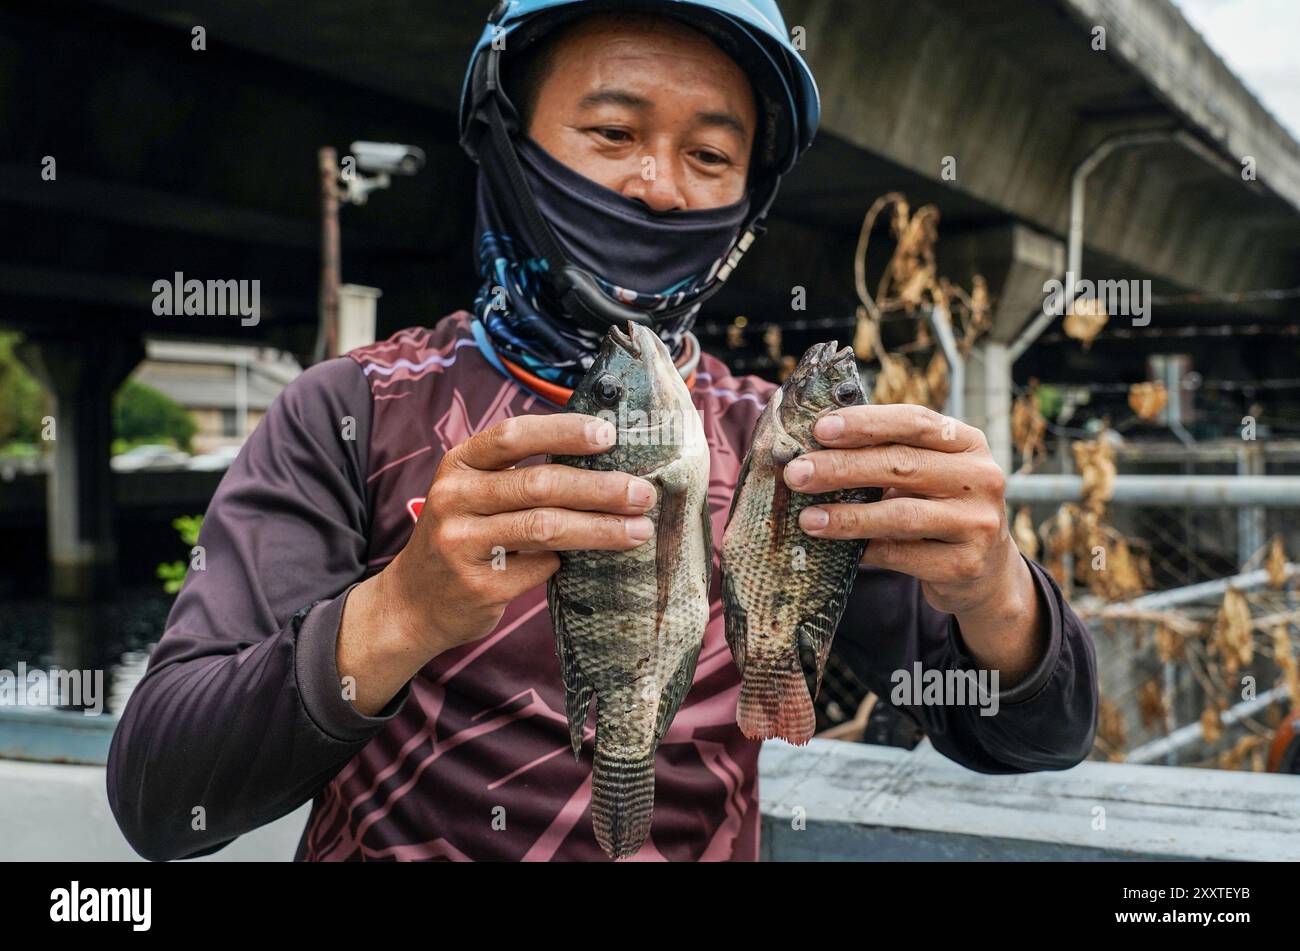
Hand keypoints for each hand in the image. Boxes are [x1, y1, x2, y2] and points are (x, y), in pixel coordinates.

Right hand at [339, 414, 656, 712]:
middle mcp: (455, 498)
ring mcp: (462, 543)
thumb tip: (606, 463)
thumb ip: (521, 475)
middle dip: (600, 488)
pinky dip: (566, 564)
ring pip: (546, 528)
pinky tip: (580, 564)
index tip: (609, 435)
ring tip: (639, 530)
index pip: (513, 435)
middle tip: (642, 493)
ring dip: (601, 528)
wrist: (413, 603)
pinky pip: (541, 568)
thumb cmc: (463, 536)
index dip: (563, 432)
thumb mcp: (475, 493)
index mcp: (459, 464)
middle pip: (540, 484)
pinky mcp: (478, 585)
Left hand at [781, 404, 1043, 682]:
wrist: (985, 570)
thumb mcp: (926, 471)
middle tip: (797, 473)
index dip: (865, 423)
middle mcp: (981, 477)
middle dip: (842, 468)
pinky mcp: (965, 565)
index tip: (820, 429)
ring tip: (807, 518)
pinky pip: (902, 555)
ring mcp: (978, 523)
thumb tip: (812, 446)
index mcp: (967, 442)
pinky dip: (864, 550)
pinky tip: (835, 548)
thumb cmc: (937, 507)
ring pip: (900, 515)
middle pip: (902, 466)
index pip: (914, 422)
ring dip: (847, 516)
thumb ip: (885, 454)